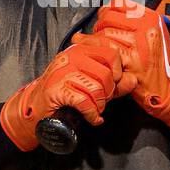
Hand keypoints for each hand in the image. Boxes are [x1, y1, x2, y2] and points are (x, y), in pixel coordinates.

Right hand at [0, 39, 128, 150]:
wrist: (36, 109)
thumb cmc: (65, 96)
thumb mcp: (93, 86)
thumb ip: (114, 83)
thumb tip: (133, 80)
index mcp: (80, 51)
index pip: (110, 52)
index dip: (118, 70)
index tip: (114, 82)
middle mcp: (70, 57)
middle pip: (106, 73)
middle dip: (109, 93)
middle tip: (102, 101)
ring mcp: (62, 72)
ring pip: (96, 88)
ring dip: (100, 104)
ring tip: (95, 109)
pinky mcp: (56, 90)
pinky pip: (84, 101)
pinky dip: (92, 114)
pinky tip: (92, 118)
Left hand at [87, 0, 169, 129]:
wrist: (168, 86)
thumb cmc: (159, 62)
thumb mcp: (155, 34)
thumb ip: (137, 22)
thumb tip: (110, 11)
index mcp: (151, 19)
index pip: (120, 4)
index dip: (107, 10)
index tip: (103, 17)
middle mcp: (146, 29)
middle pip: (109, 18)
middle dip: (99, 26)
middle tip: (98, 34)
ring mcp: (139, 45)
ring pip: (104, 33)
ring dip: (94, 39)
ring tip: (92, 44)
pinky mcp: (130, 61)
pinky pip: (104, 50)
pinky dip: (93, 49)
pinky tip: (87, 50)